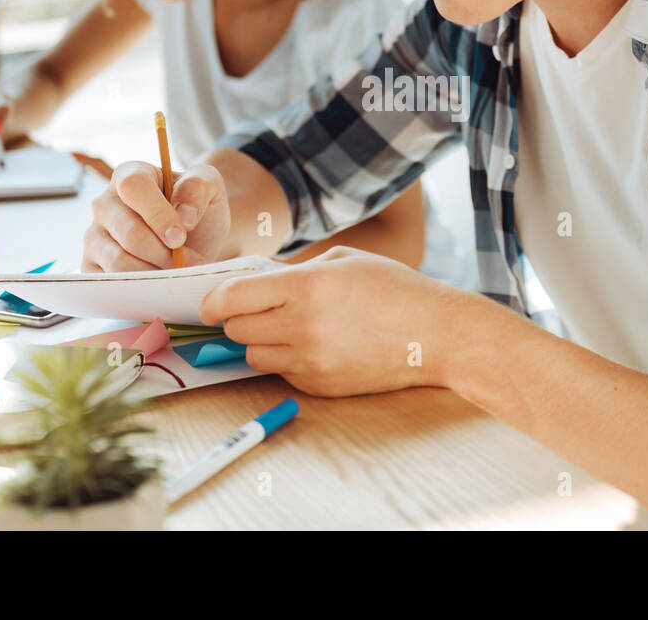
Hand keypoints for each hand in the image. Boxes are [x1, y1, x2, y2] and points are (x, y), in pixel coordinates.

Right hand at [83, 161, 229, 271]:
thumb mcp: (210, 185)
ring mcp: (94, 235)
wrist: (194, 238)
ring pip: (119, 261)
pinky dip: (140, 286)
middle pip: (129, 233)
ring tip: (177, 269)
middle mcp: (105, 203)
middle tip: (188, 259)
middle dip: (165, 252)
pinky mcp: (91, 265)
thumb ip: (198, 187)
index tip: (180, 236)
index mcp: (129, 175)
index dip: (158, 214)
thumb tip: (184, 215)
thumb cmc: (196, 208)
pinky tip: (159, 279)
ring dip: (155, 271)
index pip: (133, 187)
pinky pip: (110, 281)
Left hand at [202, 246, 462, 396]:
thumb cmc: (394, 289)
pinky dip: (287, 360)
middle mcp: (302, 326)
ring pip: (254, 356)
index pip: (232, 298)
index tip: (210, 303)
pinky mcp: (320, 386)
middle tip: (256, 308)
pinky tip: (314, 344)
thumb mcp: (343, 260)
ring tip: (287, 326)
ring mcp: (311, 361)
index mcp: (306, 287)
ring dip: (260, 342)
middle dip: (239, 319)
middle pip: (237, 330)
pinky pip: (283, 373)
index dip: (213, 300)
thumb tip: (258, 280)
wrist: (437, 334)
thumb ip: (296, 270)